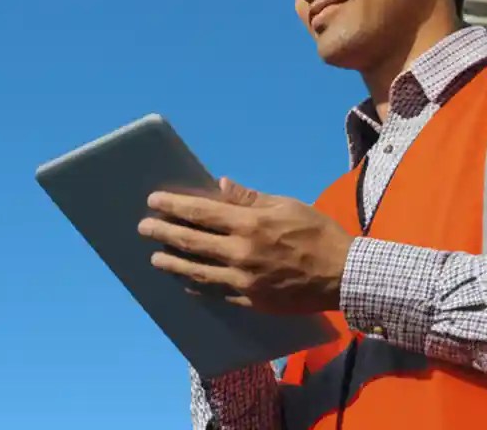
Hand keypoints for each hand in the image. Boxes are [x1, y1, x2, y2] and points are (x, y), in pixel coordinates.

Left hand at [137, 177, 353, 313]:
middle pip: (192, 242)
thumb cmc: (318, 232)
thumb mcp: (286, 205)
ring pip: (198, 272)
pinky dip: (198, 287)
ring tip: (155, 259)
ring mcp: (244, 281)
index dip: (174, 206)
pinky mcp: (251, 301)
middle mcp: (241, 253)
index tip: (153, 201)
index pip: (201, 213)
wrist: (344, 275)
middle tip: (143, 228)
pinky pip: (217, 293)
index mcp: (250, 224)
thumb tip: (219, 185)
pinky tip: (187, 283)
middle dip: (164, 233)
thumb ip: (250, 198)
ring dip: (173, 264)